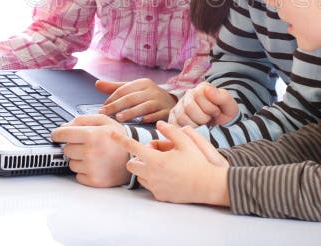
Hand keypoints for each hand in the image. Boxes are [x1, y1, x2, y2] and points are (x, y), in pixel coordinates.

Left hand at [50, 115, 130, 186]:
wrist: (135, 158)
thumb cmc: (118, 138)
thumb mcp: (104, 121)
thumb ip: (82, 119)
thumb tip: (63, 127)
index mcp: (92, 134)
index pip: (62, 134)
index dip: (57, 134)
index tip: (56, 135)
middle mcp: (91, 152)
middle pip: (66, 149)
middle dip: (73, 146)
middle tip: (87, 145)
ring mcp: (92, 167)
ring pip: (71, 163)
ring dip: (79, 159)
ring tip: (94, 155)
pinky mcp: (93, 180)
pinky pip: (77, 175)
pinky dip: (84, 171)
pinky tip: (96, 165)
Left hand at [96, 78, 176, 122]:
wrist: (171, 102)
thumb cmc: (147, 97)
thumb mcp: (133, 89)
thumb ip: (115, 88)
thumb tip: (97, 84)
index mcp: (142, 83)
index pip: (123, 90)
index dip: (111, 99)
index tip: (101, 109)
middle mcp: (151, 90)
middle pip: (131, 98)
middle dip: (116, 106)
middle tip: (105, 114)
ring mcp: (160, 101)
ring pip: (144, 106)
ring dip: (131, 112)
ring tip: (119, 118)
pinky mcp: (167, 111)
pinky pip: (157, 114)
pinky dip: (149, 118)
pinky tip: (140, 122)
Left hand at [111, 121, 229, 205]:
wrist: (208, 185)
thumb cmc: (198, 162)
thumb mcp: (186, 142)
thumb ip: (171, 131)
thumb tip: (159, 125)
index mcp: (156, 159)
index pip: (133, 147)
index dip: (120, 139)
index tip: (111, 134)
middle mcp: (152, 174)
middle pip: (132, 164)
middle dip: (137, 158)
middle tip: (154, 154)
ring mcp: (155, 187)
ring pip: (139, 176)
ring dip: (144, 169)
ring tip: (162, 165)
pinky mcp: (160, 196)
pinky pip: (150, 186)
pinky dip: (153, 180)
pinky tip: (167, 176)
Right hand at [168, 82, 238, 126]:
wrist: (221, 127)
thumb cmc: (225, 115)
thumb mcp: (229, 106)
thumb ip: (222, 96)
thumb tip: (208, 90)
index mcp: (202, 88)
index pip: (198, 94)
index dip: (210, 107)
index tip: (217, 112)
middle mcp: (188, 95)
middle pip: (189, 107)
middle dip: (203, 117)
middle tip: (210, 120)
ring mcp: (179, 107)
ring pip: (182, 116)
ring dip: (196, 124)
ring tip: (203, 124)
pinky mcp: (174, 118)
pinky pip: (176, 124)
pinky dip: (187, 129)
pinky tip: (196, 128)